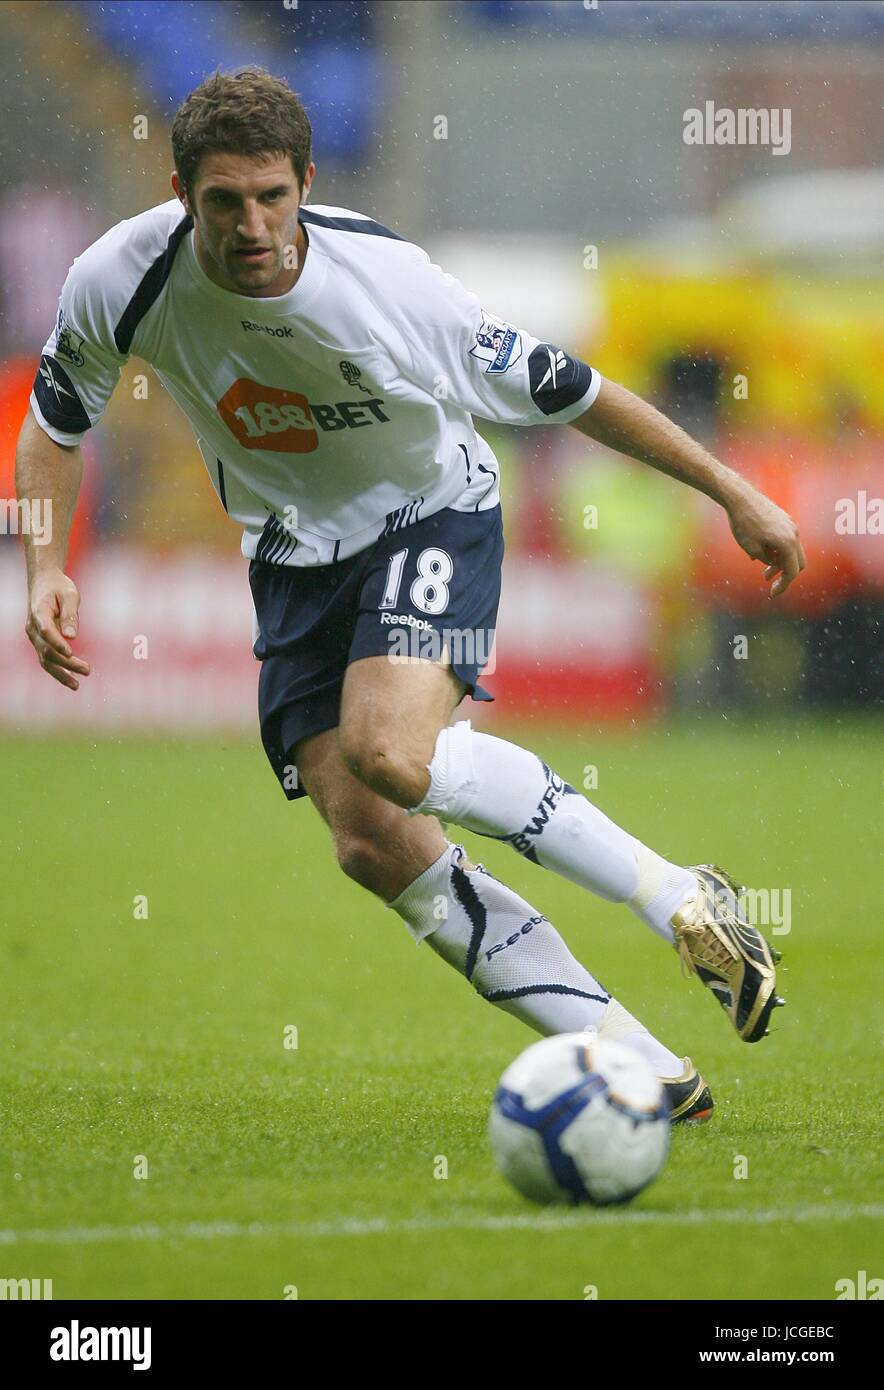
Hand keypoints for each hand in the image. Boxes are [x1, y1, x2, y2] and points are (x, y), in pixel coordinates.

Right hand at [25, 568, 90, 689]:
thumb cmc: (58, 586)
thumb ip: (70, 614)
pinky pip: (46, 658)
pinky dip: (58, 670)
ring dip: (60, 673)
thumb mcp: (69, 594)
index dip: (57, 643)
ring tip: (77, 685)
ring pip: (44, 659)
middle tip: (87, 670)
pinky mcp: (40, 641)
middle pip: (46, 650)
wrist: (44, 582)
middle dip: (66, 663)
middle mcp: (33, 628)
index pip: (46, 631)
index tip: (70, 652)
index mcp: (39, 613)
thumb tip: (72, 636)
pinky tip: (71, 680)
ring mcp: (35, 637)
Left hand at [726, 484, 806, 596]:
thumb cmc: (743, 524)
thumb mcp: (751, 548)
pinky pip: (786, 539)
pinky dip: (778, 550)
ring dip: (780, 562)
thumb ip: (767, 560)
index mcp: (787, 543)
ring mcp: (790, 525)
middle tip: (769, 581)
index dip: (783, 585)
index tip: (772, 594)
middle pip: (798, 562)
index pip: (791, 571)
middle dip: (784, 574)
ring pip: (791, 550)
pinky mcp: (784, 519)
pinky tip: (761, 552)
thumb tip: (773, 563)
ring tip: (763, 570)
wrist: (740, 497)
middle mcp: (793, 534)